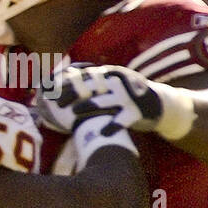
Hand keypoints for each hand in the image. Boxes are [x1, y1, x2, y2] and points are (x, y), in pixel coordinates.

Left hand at [39, 63, 194, 140]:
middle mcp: (117, 82)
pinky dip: (114, 125)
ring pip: (107, 99)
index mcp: (107, 75)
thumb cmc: (121, 98)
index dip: (67, 82)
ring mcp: (128, 96)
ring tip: (74, 113)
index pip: (84, 75)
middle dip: (74, 92)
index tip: (50, 90)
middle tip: (58, 103)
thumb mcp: (105, 87)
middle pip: (93, 85)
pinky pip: (124, 119)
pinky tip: (103, 132)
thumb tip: (52, 88)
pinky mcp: (138, 111)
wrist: (157, 105)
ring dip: (90, 105)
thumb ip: (83, 87)